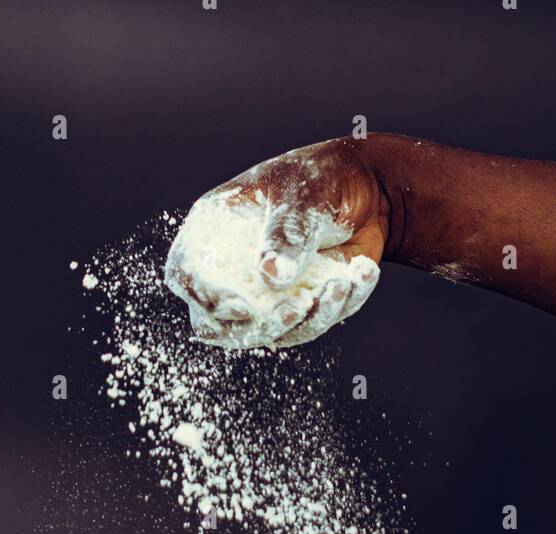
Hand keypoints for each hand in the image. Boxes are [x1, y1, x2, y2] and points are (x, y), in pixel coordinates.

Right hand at [165, 138, 388, 348]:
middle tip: (298, 308)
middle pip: (216, 325)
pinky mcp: (296, 310)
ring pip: (266, 335)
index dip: (203, 296)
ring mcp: (263, 296)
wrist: (370, 193)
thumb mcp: (305, 192)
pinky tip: (362, 274)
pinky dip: (336, 309)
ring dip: (307, 320)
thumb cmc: (324, 178)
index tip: (243, 306)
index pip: (185, 274)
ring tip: (342, 283)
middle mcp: (232, 270)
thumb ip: (287, 230)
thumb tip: (271, 275)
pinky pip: (308, 328)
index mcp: (215, 230)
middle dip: (258, 327)